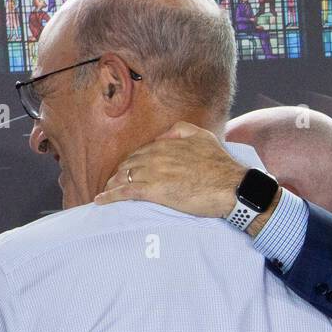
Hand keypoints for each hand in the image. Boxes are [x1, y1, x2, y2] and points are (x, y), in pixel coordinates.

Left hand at [96, 121, 247, 217]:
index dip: (132, 162)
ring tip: (105, 192)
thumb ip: (180, 130)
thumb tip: (163, 135)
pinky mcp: (154, 191)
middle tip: (114, 183)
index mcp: (166, 143)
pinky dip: (110, 196)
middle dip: (119, 173)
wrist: (231, 187)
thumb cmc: (220, 165)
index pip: (140, 152)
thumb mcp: (202, 136)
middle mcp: (156, 155)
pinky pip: (125, 192)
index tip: (128, 170)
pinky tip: (101, 200)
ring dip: (112, 185)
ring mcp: (153, 173)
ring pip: (124, 177)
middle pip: (128, 164)